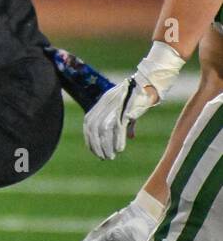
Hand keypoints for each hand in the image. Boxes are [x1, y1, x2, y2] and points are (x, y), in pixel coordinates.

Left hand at [84, 41, 183, 159]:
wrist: (151, 84)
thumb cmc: (141, 96)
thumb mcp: (130, 110)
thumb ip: (126, 123)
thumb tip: (130, 137)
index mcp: (102, 102)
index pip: (89, 122)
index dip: (89, 138)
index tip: (94, 151)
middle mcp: (105, 103)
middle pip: (93, 127)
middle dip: (95, 144)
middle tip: (103, 157)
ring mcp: (114, 105)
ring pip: (103, 128)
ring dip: (106, 145)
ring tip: (111, 156)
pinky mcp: (125, 108)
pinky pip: (118, 126)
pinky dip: (118, 139)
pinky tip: (120, 149)